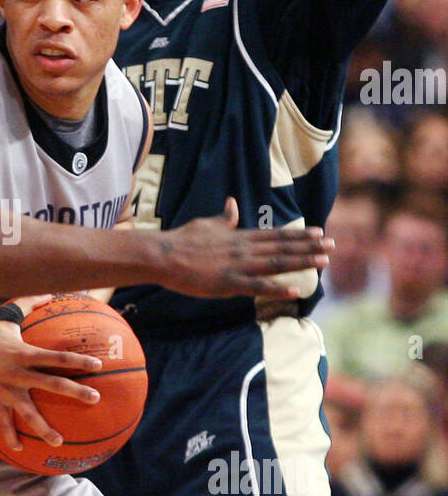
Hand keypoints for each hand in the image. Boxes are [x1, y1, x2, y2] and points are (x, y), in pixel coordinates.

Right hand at [0, 295, 102, 452]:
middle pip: (52, 384)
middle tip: (95, 399)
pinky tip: (17, 449)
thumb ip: (30, 303)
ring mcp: (5, 389)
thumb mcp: (6, 315)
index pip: (57, 357)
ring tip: (59, 442)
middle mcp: (18, 373)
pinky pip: (2, 421)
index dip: (78, 360)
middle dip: (75, 392)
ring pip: (27, 412)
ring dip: (43, 428)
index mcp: (24, 353)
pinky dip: (9, 435)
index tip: (98, 365)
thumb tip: (50, 292)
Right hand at [152, 199, 332, 299]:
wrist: (163, 255)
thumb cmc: (182, 240)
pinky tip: (295, 291)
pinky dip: (277, 288)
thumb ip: (224, 218)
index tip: (319, 232)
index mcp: (239, 236)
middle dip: (309, 246)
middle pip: (282, 247)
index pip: (276, 234)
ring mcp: (238, 266)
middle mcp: (244, 249)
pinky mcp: (228, 283)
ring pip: (276, 263)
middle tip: (333, 245)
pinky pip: (257, 287)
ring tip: (324, 261)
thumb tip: (233, 204)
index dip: (299, 234)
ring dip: (302, 262)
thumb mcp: (206, 224)